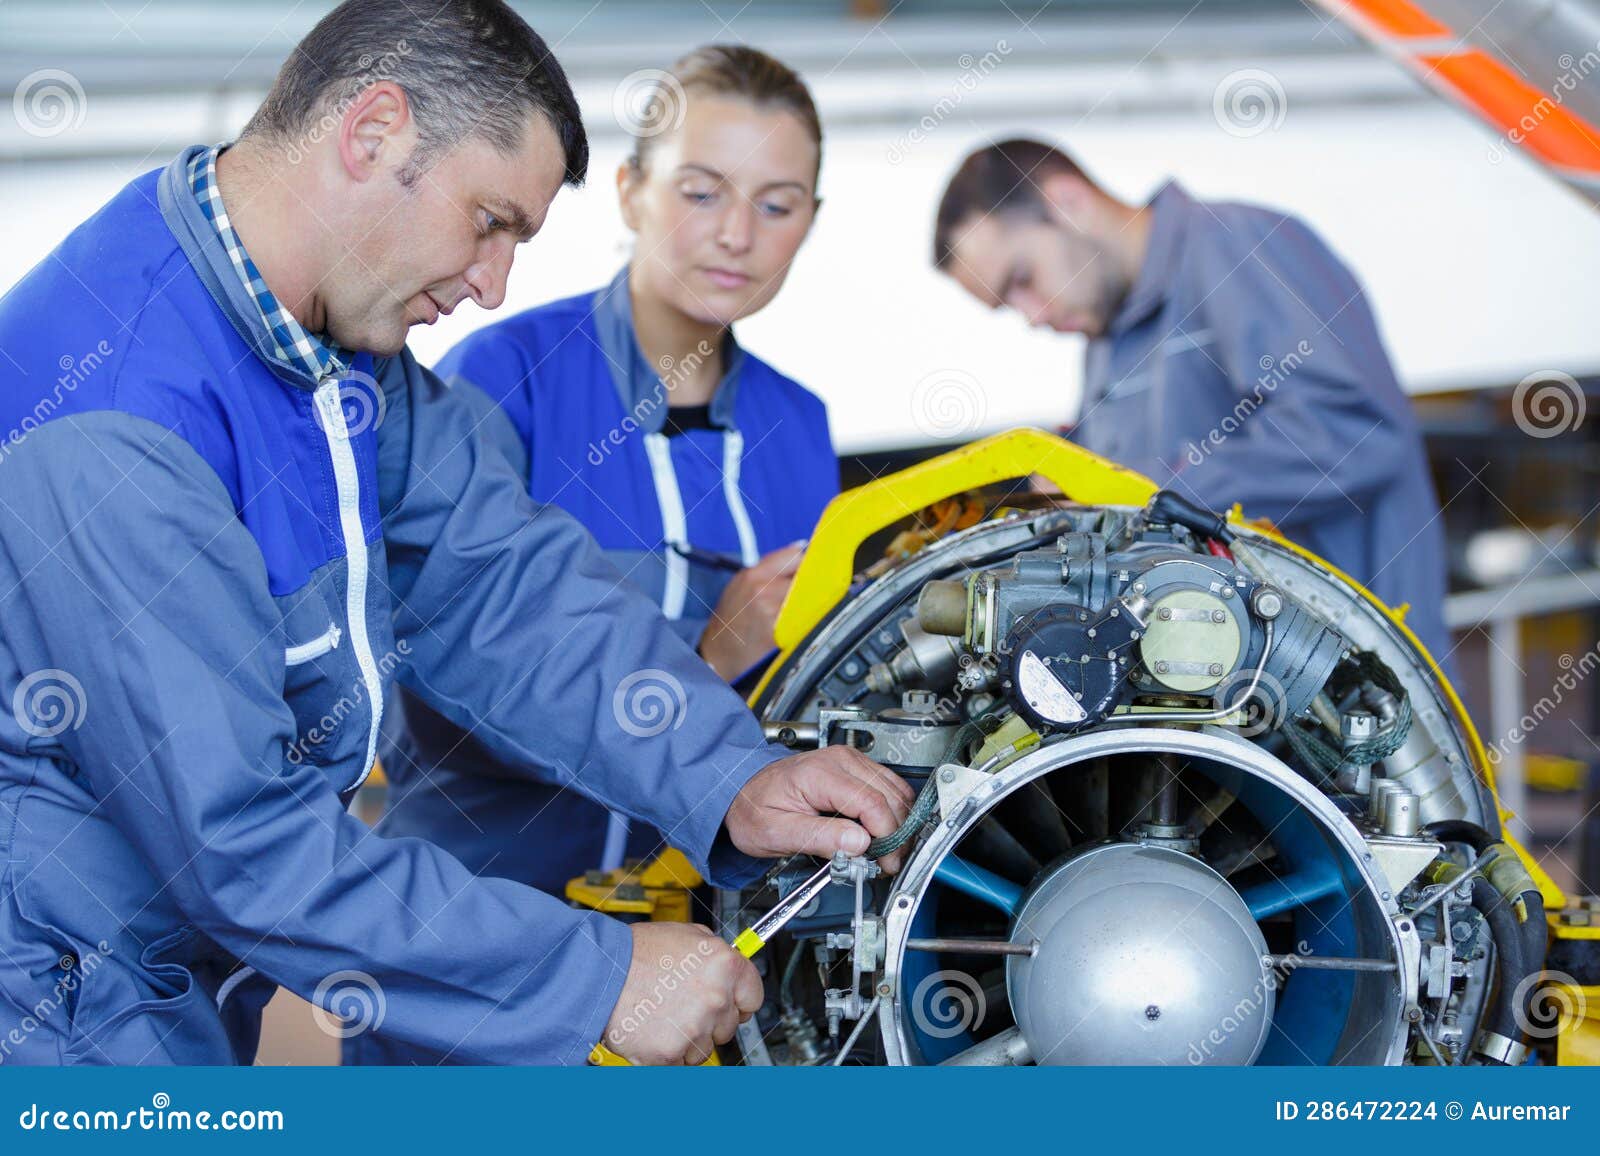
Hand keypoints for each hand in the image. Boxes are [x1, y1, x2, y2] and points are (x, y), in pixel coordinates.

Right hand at [601, 922, 762, 1064]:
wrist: (599, 973)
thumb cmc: (637, 952)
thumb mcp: (687, 935)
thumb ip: (716, 953)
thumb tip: (733, 965)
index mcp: (725, 964)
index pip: (754, 997)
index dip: (739, 999)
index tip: (730, 1001)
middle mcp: (715, 997)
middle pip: (729, 1025)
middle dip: (710, 1019)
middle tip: (682, 1004)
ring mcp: (694, 1027)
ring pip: (705, 1047)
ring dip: (689, 1037)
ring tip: (663, 1014)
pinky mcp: (670, 1052)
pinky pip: (681, 1062)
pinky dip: (668, 1052)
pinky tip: (654, 1029)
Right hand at [699, 542, 804, 679]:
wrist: (716, 653)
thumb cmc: (731, 618)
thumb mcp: (741, 584)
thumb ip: (770, 567)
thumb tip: (801, 548)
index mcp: (752, 574)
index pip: (795, 555)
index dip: (807, 563)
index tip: (814, 569)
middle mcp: (762, 589)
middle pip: (806, 577)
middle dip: (812, 584)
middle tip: (811, 594)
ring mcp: (770, 611)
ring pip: (808, 599)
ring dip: (810, 604)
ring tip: (800, 612)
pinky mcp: (778, 633)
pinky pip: (803, 621)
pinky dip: (805, 622)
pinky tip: (795, 627)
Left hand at [723, 746, 915, 873]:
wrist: (742, 790)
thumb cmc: (754, 808)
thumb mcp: (776, 833)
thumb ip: (819, 838)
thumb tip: (859, 843)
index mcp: (819, 774)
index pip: (871, 803)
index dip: (886, 836)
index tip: (885, 862)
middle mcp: (840, 760)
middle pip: (890, 796)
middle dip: (896, 834)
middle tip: (889, 863)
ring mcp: (850, 761)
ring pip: (896, 790)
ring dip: (900, 823)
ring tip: (887, 852)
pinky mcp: (855, 767)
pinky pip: (889, 786)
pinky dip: (894, 811)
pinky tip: (884, 832)